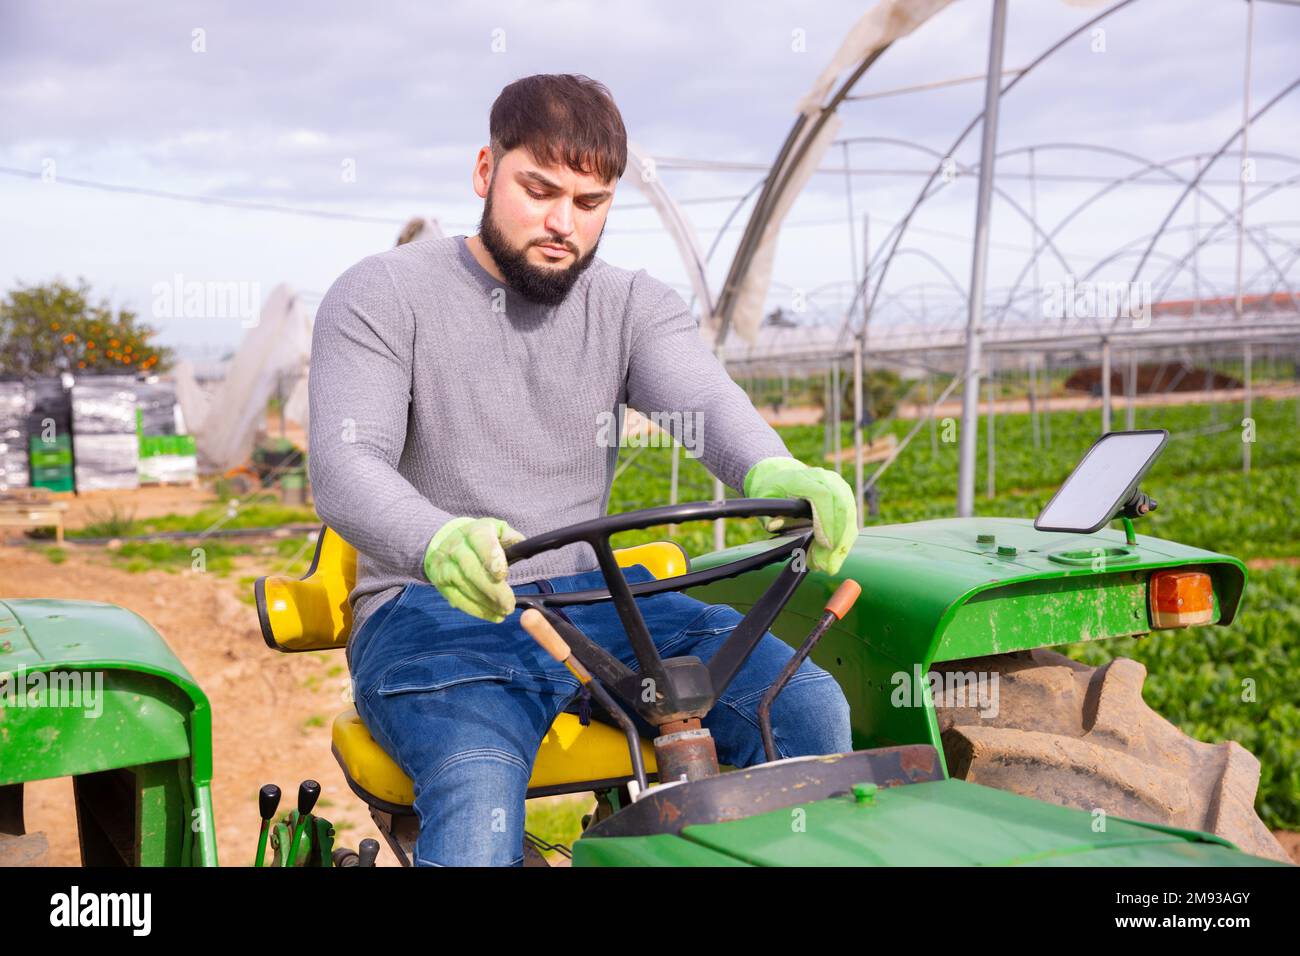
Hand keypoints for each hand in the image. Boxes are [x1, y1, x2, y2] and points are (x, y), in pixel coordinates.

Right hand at [423, 516, 525, 622]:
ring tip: (503, 612)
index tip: (502, 575)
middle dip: (492, 590)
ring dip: (485, 603)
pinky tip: (491, 615)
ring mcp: (446, 565)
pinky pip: (457, 598)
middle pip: (472, 570)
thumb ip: (512, 538)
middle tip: (509, 605)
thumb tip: (523, 546)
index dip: (491, 558)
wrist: (447, 541)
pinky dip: (475, 609)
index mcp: (475, 531)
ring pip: (464, 586)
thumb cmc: (482, 539)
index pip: (481, 541)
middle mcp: (457, 547)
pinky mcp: (441, 581)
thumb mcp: (497, 530)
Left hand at [743, 457, 856, 574]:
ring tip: (829, 566)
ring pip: (849, 518)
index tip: (825, 545)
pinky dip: (843, 540)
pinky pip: (849, 520)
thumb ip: (767, 514)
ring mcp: (838, 487)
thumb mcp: (763, 500)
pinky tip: (833, 556)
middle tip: (827, 567)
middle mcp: (826, 480)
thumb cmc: (772, 489)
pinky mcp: (845, 496)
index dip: (827, 521)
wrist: (781, 474)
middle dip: (837, 542)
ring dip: (842, 545)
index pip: (824, 498)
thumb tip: (773, 526)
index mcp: (805, 478)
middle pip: (841, 510)